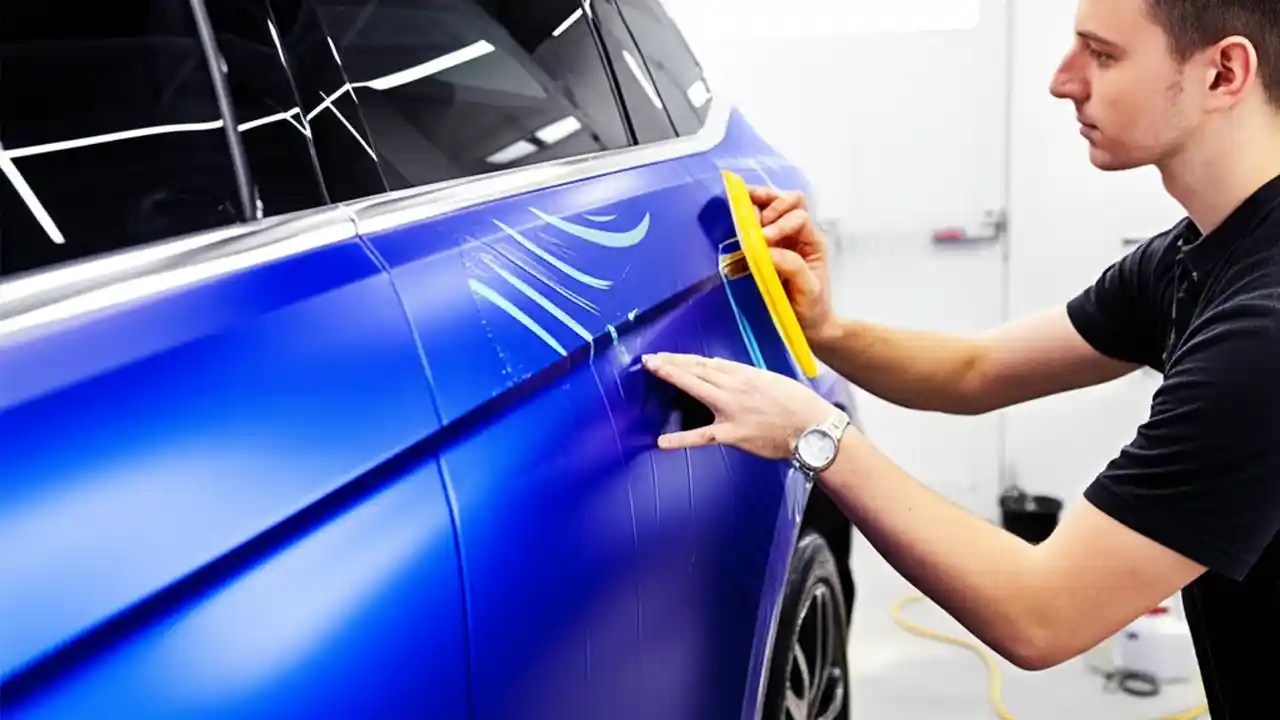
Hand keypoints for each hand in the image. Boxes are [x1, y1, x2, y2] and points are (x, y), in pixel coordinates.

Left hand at [642, 352, 838, 459]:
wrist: (813, 427)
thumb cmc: (798, 404)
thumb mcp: (771, 380)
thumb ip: (744, 374)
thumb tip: (721, 366)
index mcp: (745, 374)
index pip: (708, 363)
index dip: (685, 359)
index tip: (669, 356)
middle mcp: (735, 386)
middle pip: (697, 369)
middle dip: (672, 362)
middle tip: (650, 358)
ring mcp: (731, 409)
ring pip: (697, 388)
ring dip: (673, 377)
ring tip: (652, 371)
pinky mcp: (733, 433)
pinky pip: (702, 436)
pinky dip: (681, 440)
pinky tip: (661, 441)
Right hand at [749, 187, 838, 343]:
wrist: (808, 325)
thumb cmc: (811, 308)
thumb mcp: (808, 291)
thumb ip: (793, 268)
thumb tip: (767, 250)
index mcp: (812, 242)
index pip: (799, 217)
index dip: (780, 223)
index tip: (763, 240)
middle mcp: (799, 234)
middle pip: (790, 201)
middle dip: (770, 204)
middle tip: (753, 224)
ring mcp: (783, 237)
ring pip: (775, 203)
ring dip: (759, 201)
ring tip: (741, 206)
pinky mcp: (766, 245)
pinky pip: (759, 218)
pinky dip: (748, 211)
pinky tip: (736, 213)